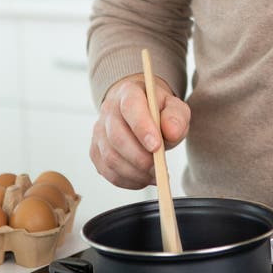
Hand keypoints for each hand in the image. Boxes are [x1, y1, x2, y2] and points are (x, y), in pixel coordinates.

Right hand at [90, 73, 190, 188]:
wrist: (141, 111)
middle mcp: (109, 110)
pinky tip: (143, 178)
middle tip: (159, 168)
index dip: (142, 128)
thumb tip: (172, 132)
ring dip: (135, 173)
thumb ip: (176, 117)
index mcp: (128, 92)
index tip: (157, 146)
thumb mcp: (174, 107)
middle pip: (117, 137)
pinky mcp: (96, 151)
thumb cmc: (159, 111)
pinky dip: (127, 181)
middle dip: (140, 158)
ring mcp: (99, 131)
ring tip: (155, 175)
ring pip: (110, 158)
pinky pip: (107, 171)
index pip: (130, 107)